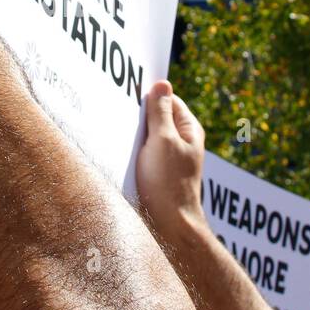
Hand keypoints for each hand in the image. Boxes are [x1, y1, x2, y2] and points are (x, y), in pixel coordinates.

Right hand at [136, 80, 207, 241]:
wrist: (169, 225)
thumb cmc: (168, 182)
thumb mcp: (162, 140)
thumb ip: (160, 111)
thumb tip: (161, 84)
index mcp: (189, 128)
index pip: (167, 98)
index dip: (149, 97)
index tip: (128, 99)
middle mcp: (182, 140)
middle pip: (157, 116)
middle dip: (139, 116)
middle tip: (121, 119)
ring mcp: (171, 156)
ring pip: (148, 135)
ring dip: (134, 135)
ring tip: (120, 139)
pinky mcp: (159, 171)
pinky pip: (144, 152)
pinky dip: (134, 151)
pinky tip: (122, 155)